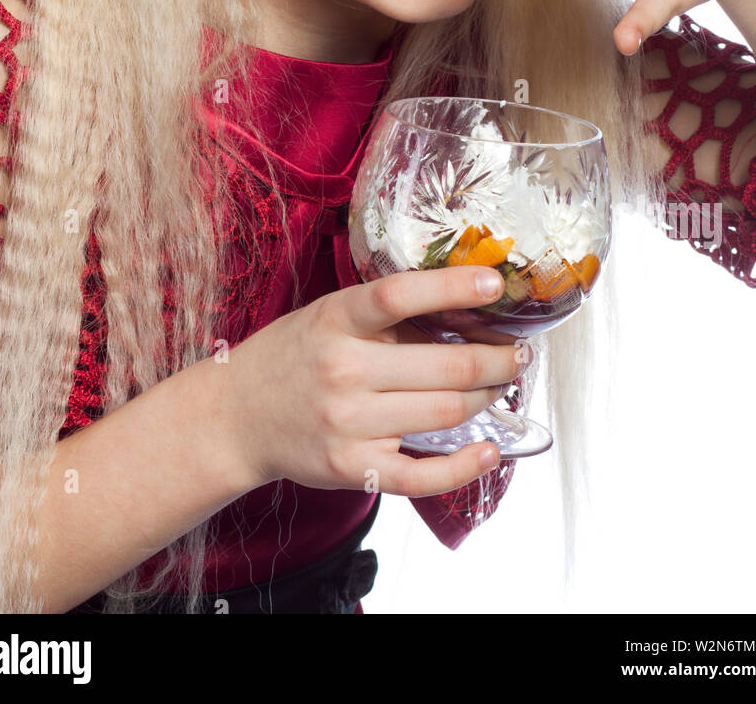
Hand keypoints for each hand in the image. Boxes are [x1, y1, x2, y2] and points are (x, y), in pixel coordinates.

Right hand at [216, 266, 527, 496]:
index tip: (496, 282)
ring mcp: (348, 423)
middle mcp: (343, 369)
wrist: (235, 416)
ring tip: (502, 386)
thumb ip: (388, 316)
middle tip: (520, 352)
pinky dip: (465, 466)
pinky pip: (422, 474)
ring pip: (446, 412)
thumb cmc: (294, 356)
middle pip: (444, 365)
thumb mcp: (330, 315)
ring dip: (487, 398)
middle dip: (498, 359)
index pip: (400, 295)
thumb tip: (468, 312)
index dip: (453, 286)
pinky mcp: (353, 467)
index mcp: (336, 318)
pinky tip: (490, 450)